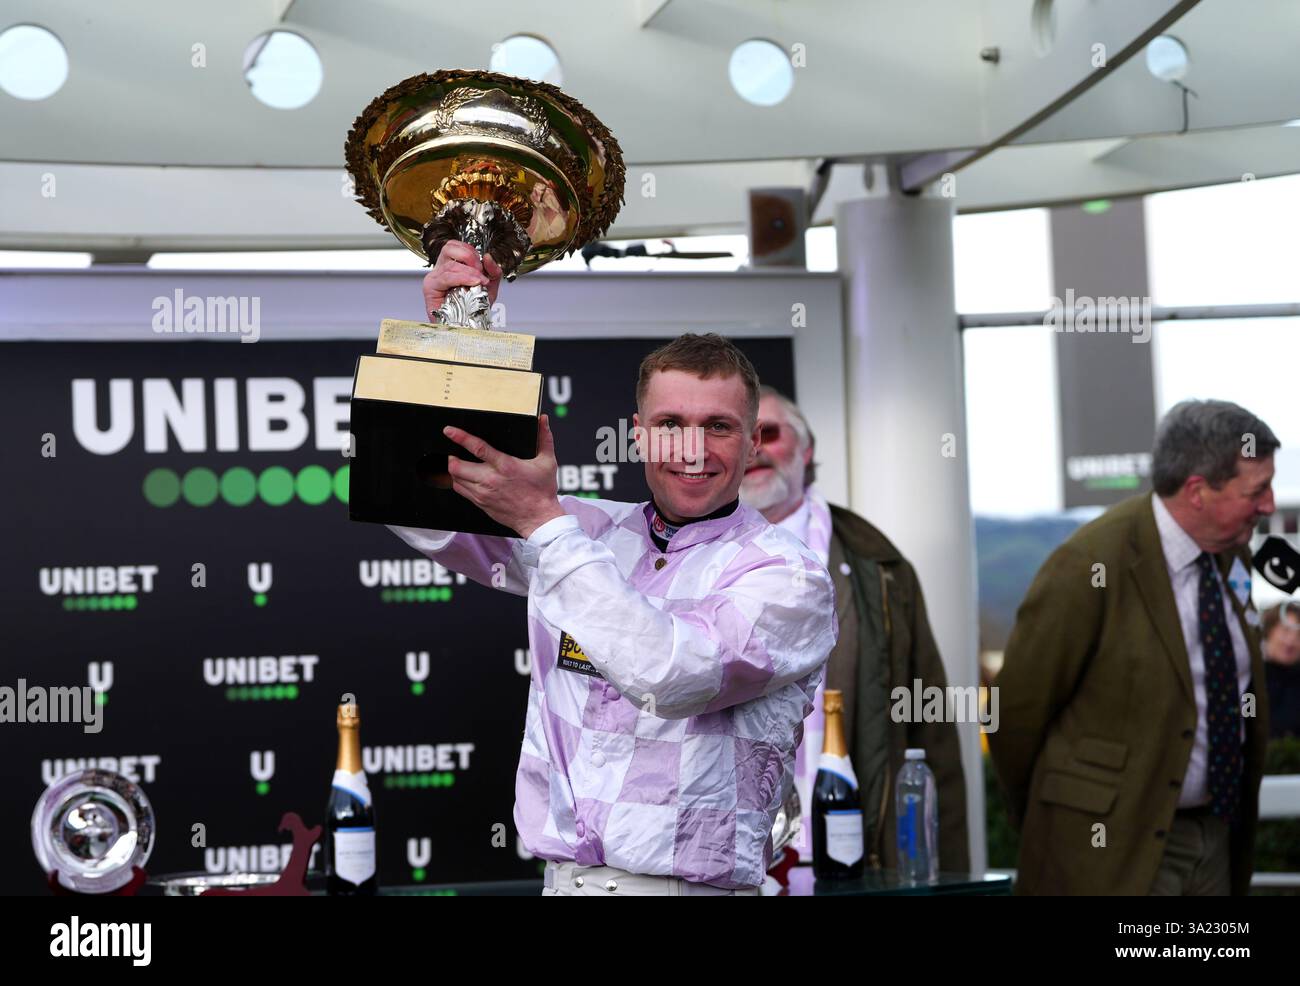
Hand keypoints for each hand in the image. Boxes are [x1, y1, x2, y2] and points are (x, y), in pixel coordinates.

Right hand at [423, 240, 502, 319]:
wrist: (468, 328)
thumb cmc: (474, 309)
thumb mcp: (490, 287)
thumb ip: (493, 271)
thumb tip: (488, 257)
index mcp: (452, 265)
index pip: (456, 245)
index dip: (470, 250)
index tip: (483, 264)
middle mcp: (441, 269)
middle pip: (449, 248)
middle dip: (469, 256)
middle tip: (480, 271)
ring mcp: (434, 278)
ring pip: (450, 264)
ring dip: (469, 271)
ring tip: (479, 281)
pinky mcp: (430, 288)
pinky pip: (445, 277)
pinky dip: (461, 278)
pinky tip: (472, 283)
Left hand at [444, 414, 563, 538]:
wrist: (539, 519)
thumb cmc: (542, 492)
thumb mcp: (547, 462)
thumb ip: (544, 438)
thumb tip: (543, 420)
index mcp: (506, 466)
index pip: (478, 448)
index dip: (461, 437)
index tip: (449, 431)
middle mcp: (491, 480)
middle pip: (457, 466)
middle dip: (451, 457)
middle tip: (453, 451)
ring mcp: (484, 494)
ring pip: (456, 479)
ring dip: (454, 469)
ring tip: (457, 463)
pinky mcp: (481, 503)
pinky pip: (461, 491)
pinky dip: (458, 482)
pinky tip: (464, 478)